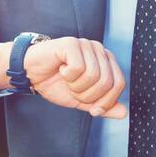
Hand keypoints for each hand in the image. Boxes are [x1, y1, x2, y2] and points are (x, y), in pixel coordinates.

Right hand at [0, 37, 126, 116]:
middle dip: (88, 96)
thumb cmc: (56, 83)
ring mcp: (86, 44)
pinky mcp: (72, 43)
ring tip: (67, 80)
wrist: (31, 74)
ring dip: (76, 86)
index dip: (106, 102)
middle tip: (74, 90)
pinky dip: (68, 76)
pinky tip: (61, 69)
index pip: (118, 84)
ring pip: (93, 76)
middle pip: (107, 82)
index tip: (92, 109)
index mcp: (106, 61)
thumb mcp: (83, 100)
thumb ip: (104, 105)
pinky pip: (78, 68)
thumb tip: (123, 113)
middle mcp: (99, 50)